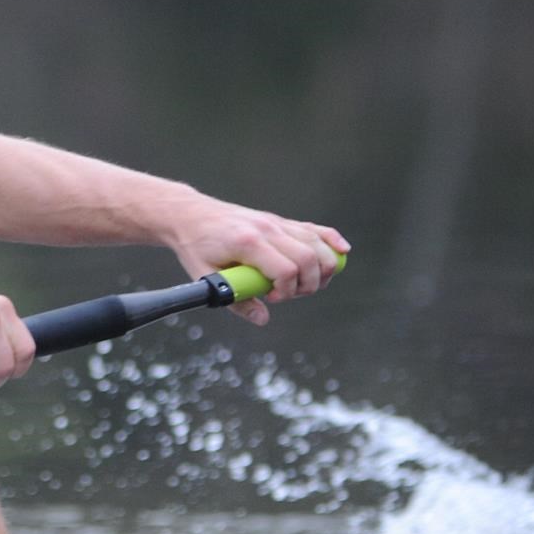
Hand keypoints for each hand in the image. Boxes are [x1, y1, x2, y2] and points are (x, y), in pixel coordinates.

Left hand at [168, 196, 349, 326]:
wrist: (189, 215)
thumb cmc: (196, 246)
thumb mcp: (207, 277)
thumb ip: (236, 301)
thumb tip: (262, 318)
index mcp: (247, 242)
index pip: (286, 270)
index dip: (286, 292)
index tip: (272, 298)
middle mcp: (267, 229)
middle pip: (309, 258)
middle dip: (308, 284)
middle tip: (288, 294)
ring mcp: (275, 222)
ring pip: (318, 244)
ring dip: (322, 269)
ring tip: (304, 283)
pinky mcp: (280, 221)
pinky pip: (314, 229)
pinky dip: (331, 240)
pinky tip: (343, 251)